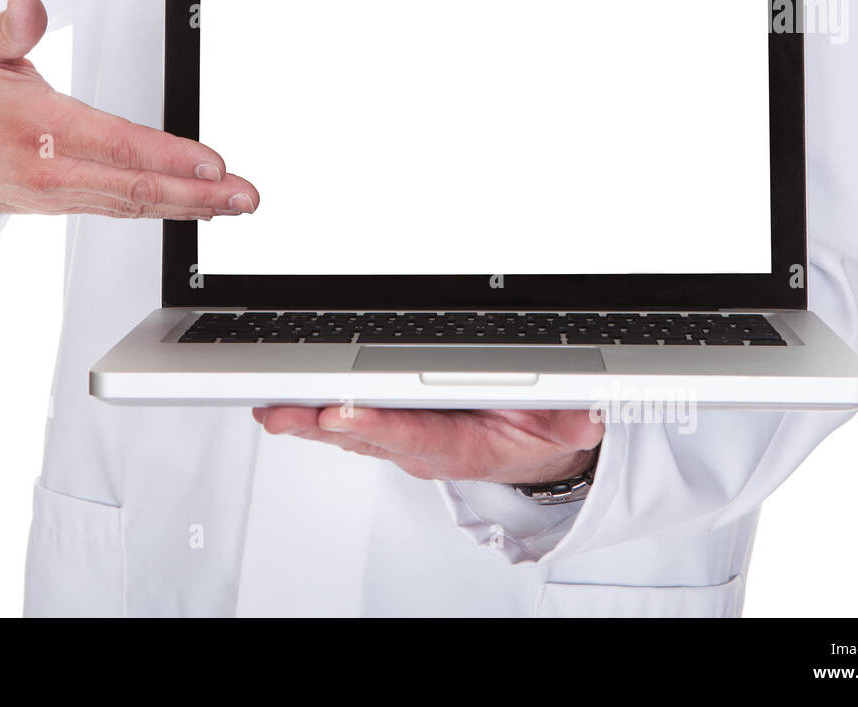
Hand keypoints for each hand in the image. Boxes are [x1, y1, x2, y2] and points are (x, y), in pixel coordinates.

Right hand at [0, 0, 259, 219]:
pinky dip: (158, 211)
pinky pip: (117, 210)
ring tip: (232, 206)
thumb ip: (9, 27)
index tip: (214, 163)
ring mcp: (55, 195)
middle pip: (138, 188)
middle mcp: (50, 170)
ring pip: (133, 206)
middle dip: (201, 195)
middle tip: (246, 196)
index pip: (120, 147)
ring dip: (188, 208)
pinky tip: (188, 208)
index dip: (172, 159)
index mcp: (38, 128)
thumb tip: (28, 5)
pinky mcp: (56, 206)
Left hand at [253, 406, 602, 484]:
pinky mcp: (392, 432)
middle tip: (284, 410)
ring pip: (349, 431)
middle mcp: (423, 447)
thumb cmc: (534, 433)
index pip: (416, 434)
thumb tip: (586, 418)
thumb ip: (571, 423)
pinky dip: (315, 415)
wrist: (531, 451)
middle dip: (321, 421)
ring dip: (308, 420)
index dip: (378, 424)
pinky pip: (349, 425)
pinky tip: (287, 407)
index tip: (344, 410)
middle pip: (368, 433)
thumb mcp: (565, 428)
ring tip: (271, 407)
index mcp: (461, 445)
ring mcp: (403, 442)